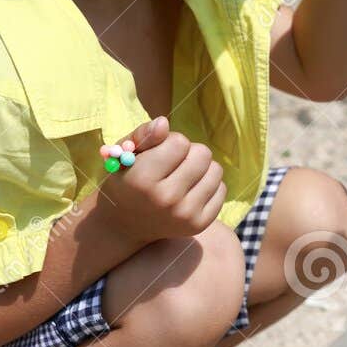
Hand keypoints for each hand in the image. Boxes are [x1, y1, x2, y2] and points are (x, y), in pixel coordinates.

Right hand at [95, 116, 225, 244]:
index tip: (160, 154)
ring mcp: (185, 214)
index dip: (170, 142)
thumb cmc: (127, 181)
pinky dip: (208, 185)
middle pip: (202, 154)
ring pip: (215, 170)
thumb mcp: (125, 154)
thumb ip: (143, 134)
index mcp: (142, 179)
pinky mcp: (200, 224)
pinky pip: (221, 189)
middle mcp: (165, 199)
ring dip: (201, 168)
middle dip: (189, 153)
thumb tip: (164, 122)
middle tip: (174, 164)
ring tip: (183, 176)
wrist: (126, 225)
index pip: (180, 142)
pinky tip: (190, 191)